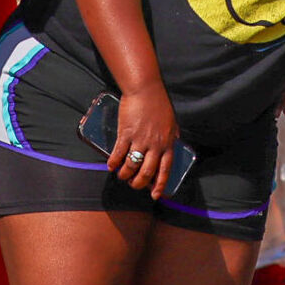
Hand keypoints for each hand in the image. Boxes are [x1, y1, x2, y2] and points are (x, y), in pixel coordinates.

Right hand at [107, 78, 178, 199]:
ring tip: (121, 175)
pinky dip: (113, 162)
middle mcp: (155, 144)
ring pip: (132, 166)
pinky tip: (110, 166)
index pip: (165, 169)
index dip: (160, 184)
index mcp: (167, 142)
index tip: (155, 195)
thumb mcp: (171, 121)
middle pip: (147, 172)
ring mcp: (140, 139)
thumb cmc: (158, 103)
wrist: (145, 88)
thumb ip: (172, 134)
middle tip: (133, 184)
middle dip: (139, 183)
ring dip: (125, 174)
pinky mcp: (126, 133)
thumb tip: (175, 143)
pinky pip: (119, 154)